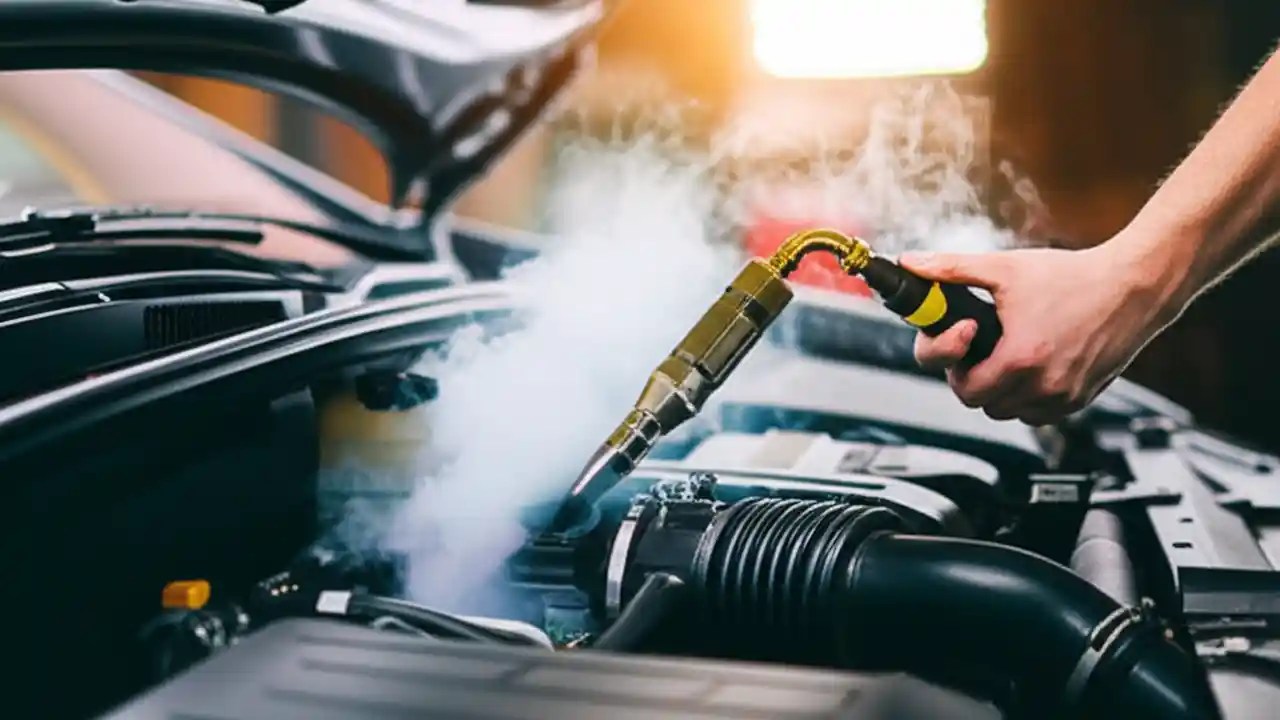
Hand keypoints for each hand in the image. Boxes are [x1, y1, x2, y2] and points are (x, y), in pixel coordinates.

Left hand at [899, 240, 1179, 424]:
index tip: (965, 339)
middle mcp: (1045, 387)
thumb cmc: (1071, 275)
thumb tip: (908, 263)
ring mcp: (1066, 397)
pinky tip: (1033, 362)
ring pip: (1011, 413)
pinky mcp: (1083, 399)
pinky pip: (1040, 414)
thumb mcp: (1004, 268)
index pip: (965, 391)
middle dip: (974, 377)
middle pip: (984, 405)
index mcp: (1020, 359)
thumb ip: (950, 269)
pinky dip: (1028, 396)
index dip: (955, 367)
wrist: (1133, 285)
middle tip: (982, 346)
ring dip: (1001, 389)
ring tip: (1007, 352)